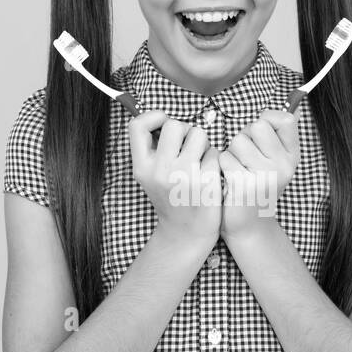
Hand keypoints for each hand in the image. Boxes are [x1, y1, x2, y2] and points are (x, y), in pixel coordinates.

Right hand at [128, 110, 221, 249]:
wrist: (186, 234)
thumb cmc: (171, 198)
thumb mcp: (151, 176)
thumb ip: (153, 149)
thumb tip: (163, 118)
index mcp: (142, 167)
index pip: (137, 126)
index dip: (153, 116)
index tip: (163, 123)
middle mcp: (160, 171)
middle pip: (175, 124)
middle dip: (185, 131)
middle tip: (187, 148)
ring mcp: (183, 176)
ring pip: (199, 134)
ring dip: (203, 144)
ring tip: (199, 161)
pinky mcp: (206, 182)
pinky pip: (215, 153)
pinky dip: (214, 161)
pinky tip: (209, 176)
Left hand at [217, 109, 298, 241]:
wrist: (249, 226)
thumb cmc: (257, 187)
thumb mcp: (276, 162)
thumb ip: (280, 135)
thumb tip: (286, 107)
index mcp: (292, 156)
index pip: (285, 119)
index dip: (267, 119)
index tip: (259, 133)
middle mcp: (283, 166)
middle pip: (257, 126)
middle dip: (245, 137)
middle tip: (246, 158)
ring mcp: (265, 176)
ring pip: (237, 141)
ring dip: (231, 153)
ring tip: (238, 170)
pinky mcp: (244, 185)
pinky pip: (225, 158)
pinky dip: (222, 167)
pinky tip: (229, 181)